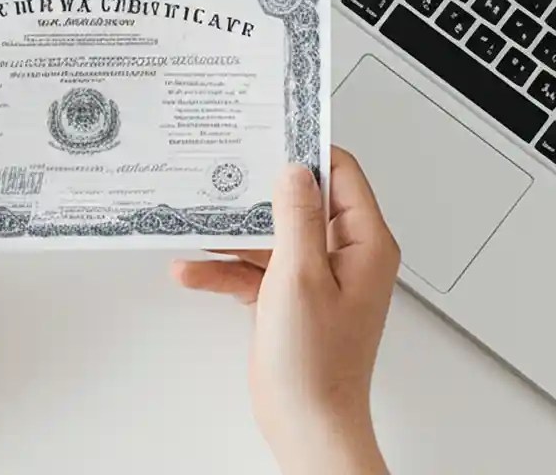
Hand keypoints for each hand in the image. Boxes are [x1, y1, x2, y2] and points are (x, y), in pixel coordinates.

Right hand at [172, 148, 398, 473]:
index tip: (274, 130)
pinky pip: (254, 271)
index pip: (341, 174)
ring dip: (231, 234)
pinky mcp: (290, 299)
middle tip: (225, 167)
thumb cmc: (317, 365)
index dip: (307, 150)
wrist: (306, 424)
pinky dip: (224, 270)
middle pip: (300, 202)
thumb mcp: (299, 276)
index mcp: (363, 243)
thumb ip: (296, 217)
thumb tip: (294, 170)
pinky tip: (191, 269)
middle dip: (258, 190)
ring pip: (270, 237)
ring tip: (194, 220)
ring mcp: (316, 278)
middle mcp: (345, 256)